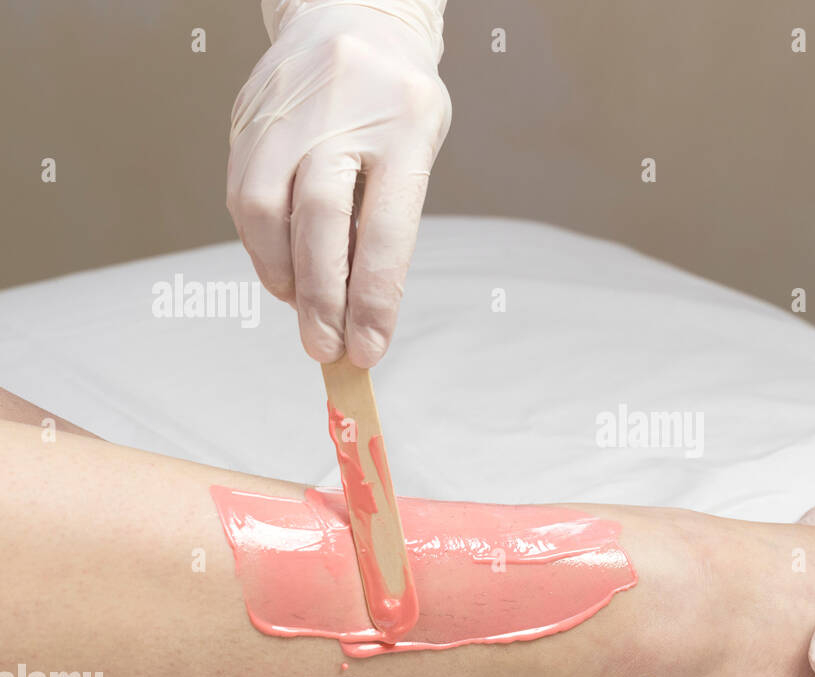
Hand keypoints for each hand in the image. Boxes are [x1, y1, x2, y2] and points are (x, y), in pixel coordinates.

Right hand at [228, 0, 450, 366]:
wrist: (350, 16)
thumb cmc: (395, 101)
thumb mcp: (417, 149)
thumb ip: (387, 220)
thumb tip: (353, 307)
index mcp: (405, 124)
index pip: (388, 225)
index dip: (374, 296)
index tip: (368, 347)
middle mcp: (341, 113)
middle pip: (320, 217)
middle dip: (321, 296)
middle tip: (326, 348)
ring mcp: (286, 111)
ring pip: (264, 207)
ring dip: (282, 274)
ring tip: (303, 310)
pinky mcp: (246, 118)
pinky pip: (241, 194)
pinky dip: (260, 245)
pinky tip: (281, 270)